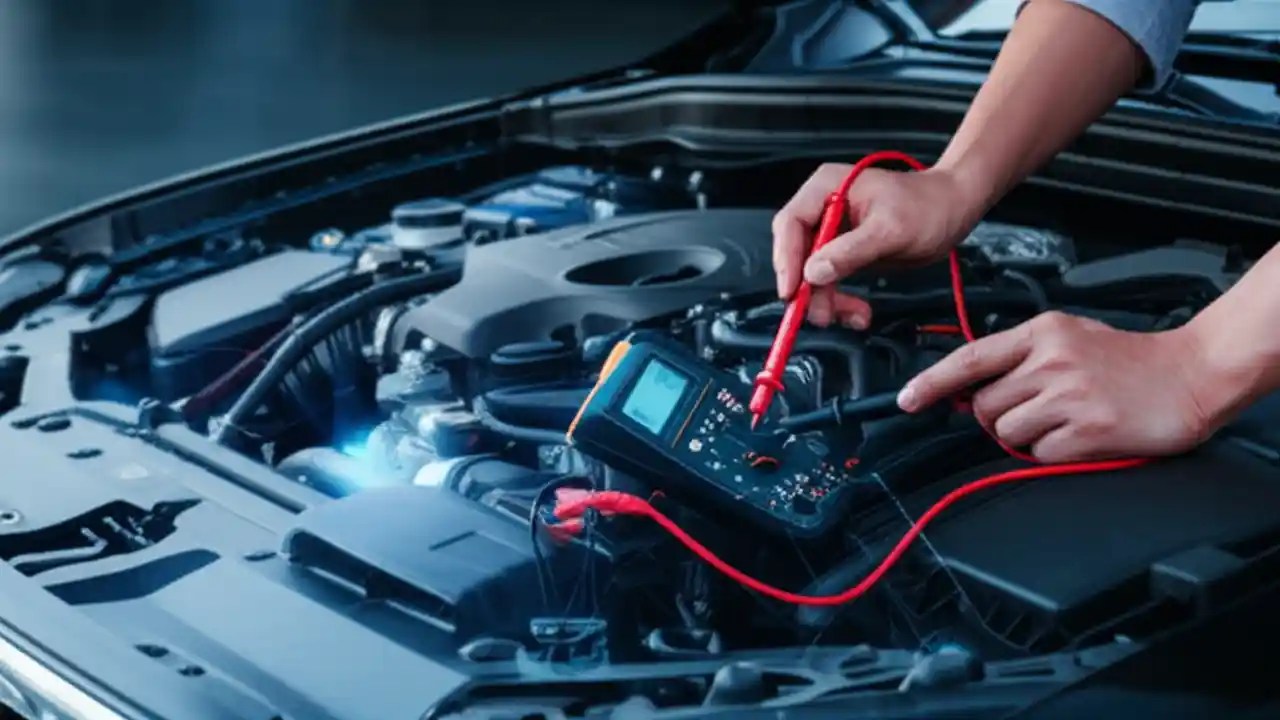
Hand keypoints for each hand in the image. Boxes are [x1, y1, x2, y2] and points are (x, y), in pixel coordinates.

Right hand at [772, 163, 984, 328]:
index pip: (790, 224)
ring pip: (812, 273)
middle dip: (809, 288)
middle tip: (822, 315)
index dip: (786, 259)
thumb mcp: (891, 230)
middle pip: (797, 253)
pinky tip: (859, 313)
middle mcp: (823, 207)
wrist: (954, 209)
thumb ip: (851, 251)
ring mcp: (832, 231)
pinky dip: (840, 300)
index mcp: (827, 188)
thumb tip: (813, 273)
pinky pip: (830, 281)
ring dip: (826, 300)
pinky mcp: (843, 252)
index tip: (791, 291)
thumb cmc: (929, 207)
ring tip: (853, 317)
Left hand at [896, 311, 1216, 462]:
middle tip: (1037, 411)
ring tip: (1065, 420)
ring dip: (1028, 437)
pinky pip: (1041, 454)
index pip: (970, 358)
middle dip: (998, 417)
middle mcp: (1051, 361)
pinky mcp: (1087, 430)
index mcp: (1042, 333)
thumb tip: (970, 387)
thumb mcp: (1069, 338)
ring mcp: (1069, 396)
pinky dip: (1056, 453)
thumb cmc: (1131, 359)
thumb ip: (1021, 358)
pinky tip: (1083, 435)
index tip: (907, 400)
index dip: (932, 383)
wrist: (1194, 372)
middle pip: (984, 405)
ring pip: (1006, 432)